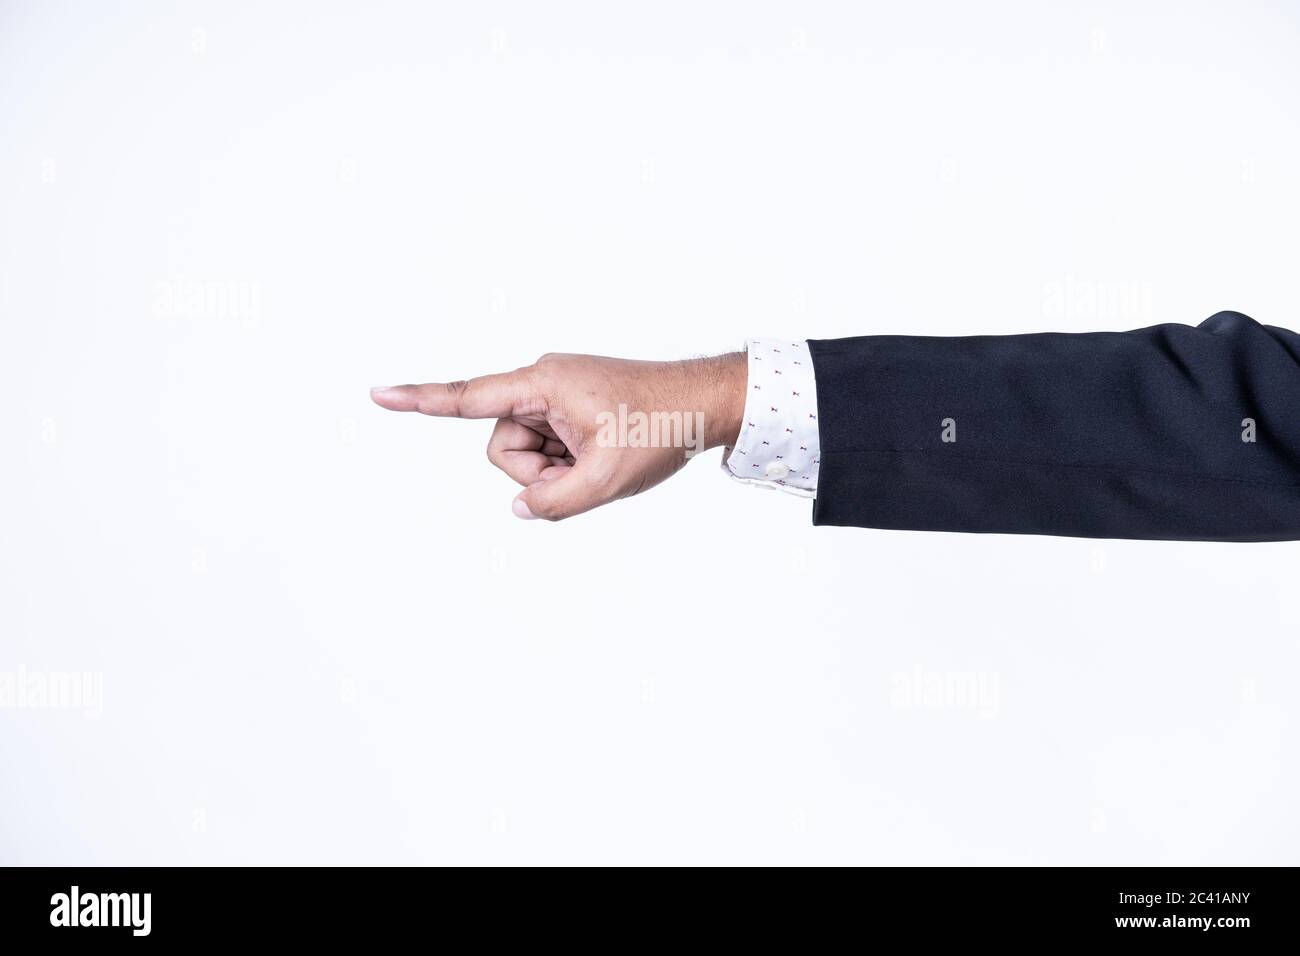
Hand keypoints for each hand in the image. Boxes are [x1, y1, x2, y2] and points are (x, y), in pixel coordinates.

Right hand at [370, 352, 745, 519]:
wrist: (708, 402)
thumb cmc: (663, 427)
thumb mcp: (608, 478)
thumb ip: (555, 501)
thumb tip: (521, 507)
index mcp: (543, 383)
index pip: (469, 397)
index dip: (420, 401)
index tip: (378, 395)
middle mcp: (543, 382)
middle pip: (504, 446)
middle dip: (537, 472)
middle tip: (587, 471)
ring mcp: (557, 395)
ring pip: (528, 453)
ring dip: (558, 469)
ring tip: (603, 460)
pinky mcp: (571, 407)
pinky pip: (550, 447)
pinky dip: (571, 462)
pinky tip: (605, 456)